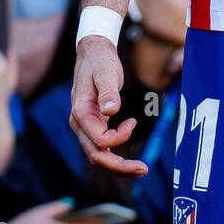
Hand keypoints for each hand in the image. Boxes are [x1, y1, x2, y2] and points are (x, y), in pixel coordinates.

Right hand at [70, 34, 146, 175]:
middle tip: (144, 170)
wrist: (93, 53)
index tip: (133, 122)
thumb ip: (108, 91)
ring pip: (98, 156)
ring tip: (141, 170)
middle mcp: (79, 124)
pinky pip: (102, 148)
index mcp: (81, 113)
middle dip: (119, 167)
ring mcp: (84, 127)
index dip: (119, 138)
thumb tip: (111, 111)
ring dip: (118, 166)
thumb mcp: (106, 71)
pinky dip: (115, 156)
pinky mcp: (93, 125)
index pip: (99, 140)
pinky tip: (130, 159)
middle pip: (96, 156)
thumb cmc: (100, 61)